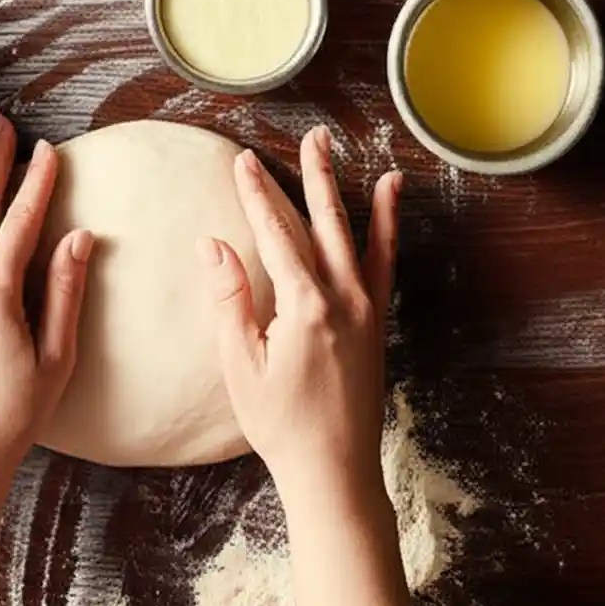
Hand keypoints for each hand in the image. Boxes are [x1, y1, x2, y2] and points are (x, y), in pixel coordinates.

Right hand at [199, 125, 401, 489]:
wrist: (334, 468)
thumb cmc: (280, 424)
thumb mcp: (240, 364)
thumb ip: (230, 299)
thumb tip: (214, 245)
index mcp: (305, 307)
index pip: (275, 235)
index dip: (255, 196)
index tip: (241, 162)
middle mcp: (343, 298)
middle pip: (323, 222)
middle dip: (311, 176)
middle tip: (309, 137)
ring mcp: (366, 308)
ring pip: (356, 234)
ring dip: (345, 190)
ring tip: (340, 153)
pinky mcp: (377, 322)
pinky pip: (384, 262)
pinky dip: (387, 227)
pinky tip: (390, 200)